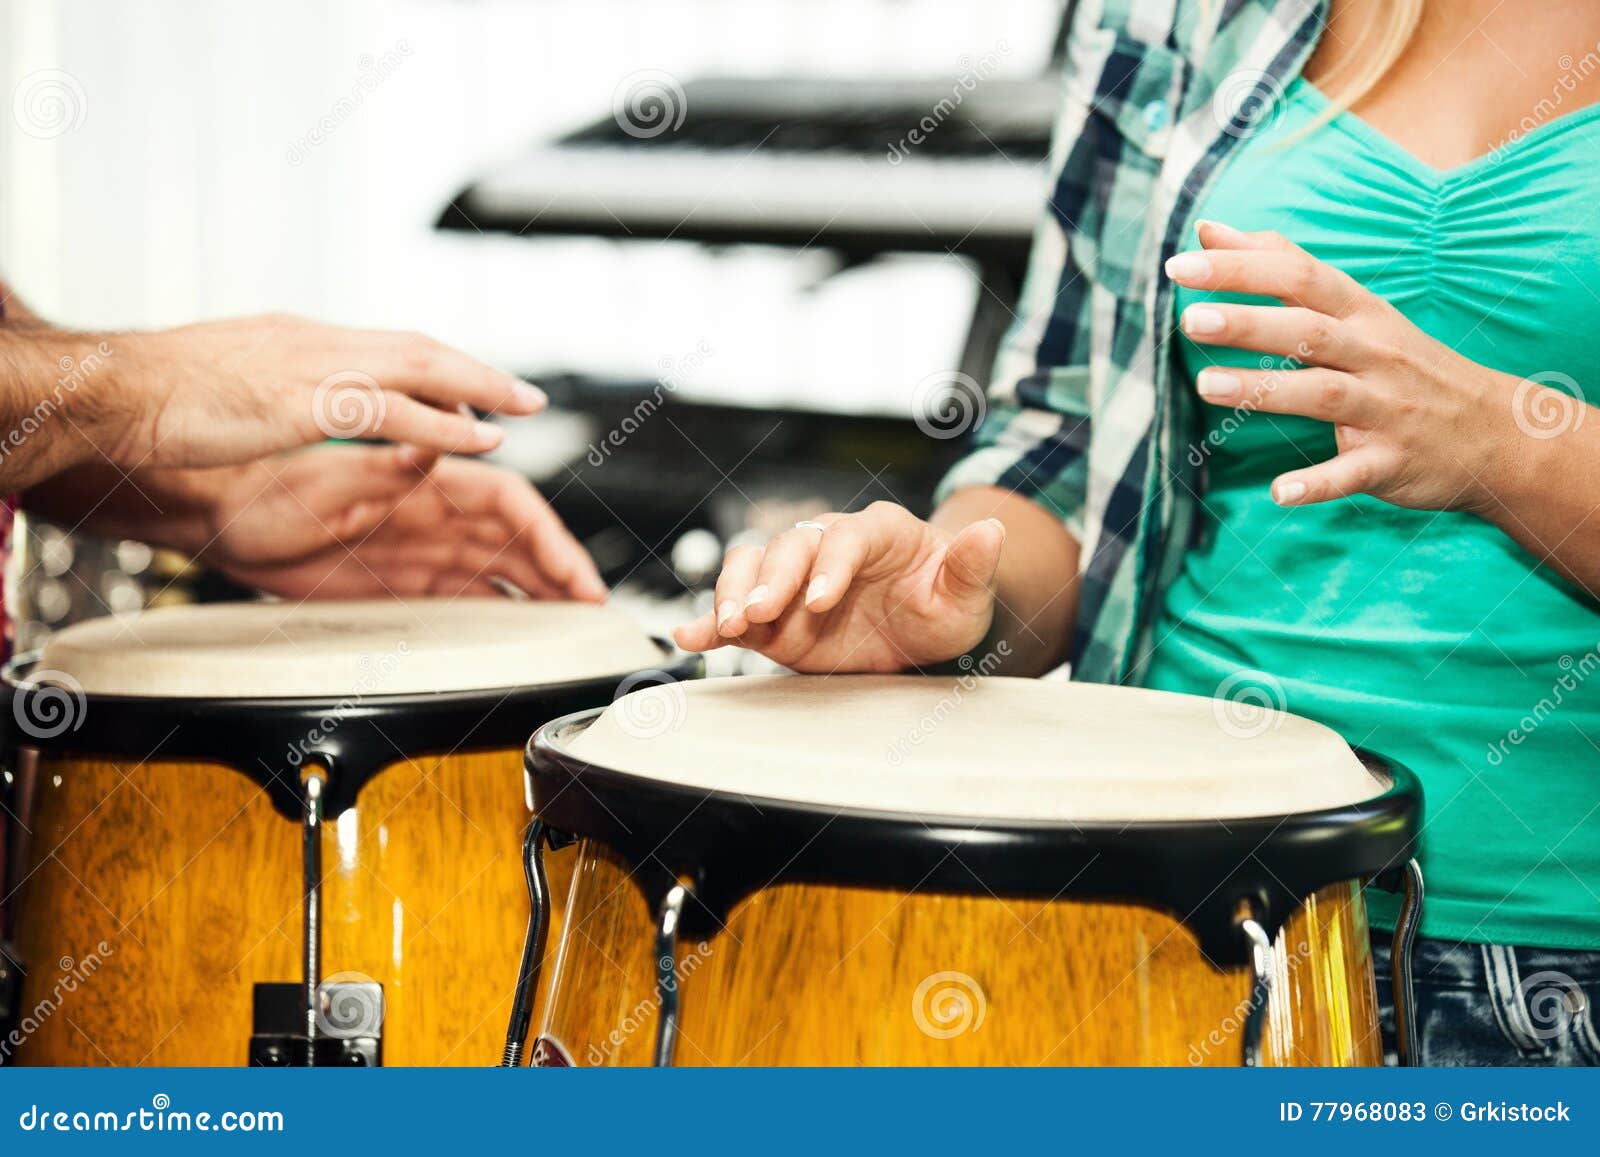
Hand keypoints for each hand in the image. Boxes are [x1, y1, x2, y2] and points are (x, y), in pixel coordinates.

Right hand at [98, 314, 546, 468]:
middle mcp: (315, 342)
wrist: (107, 390)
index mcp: (298, 340)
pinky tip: (481, 437)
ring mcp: (313, 366)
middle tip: (526, 392)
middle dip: (477, 370)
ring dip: (481, 387)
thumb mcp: (227, 384)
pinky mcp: (306, 402)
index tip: (475, 384)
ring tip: (525, 406)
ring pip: (421, 367)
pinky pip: (394, 410)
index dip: (438, 367)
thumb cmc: (149, 397)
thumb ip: (270, 389)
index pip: (386, 347)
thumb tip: (287, 400)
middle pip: (418, 347)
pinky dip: (444, 423)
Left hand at [201, 445, 605, 600]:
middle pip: (515, 541)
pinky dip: (498, 608)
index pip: (509, 504)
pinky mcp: (398, 579)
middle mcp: (431, 513)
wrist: (221, 518)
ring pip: (496, 569)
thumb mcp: (334, 481)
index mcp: (425, 481)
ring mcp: (418, 547)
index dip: (550, 537)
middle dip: (559, 570)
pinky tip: (520, 625)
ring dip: (537, 589)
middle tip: (592, 607)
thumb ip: (391, 468)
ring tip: (573, 618)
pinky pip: (463, 593)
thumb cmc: (269, 491)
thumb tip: (438, 447)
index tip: (577, 573)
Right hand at [672, 502, 1004, 672]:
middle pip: (788, 547)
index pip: (846, 539)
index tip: (819, 602)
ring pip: (753, 568)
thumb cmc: (946, 600)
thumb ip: (973, 566)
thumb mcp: (968, 592)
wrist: (922, 627)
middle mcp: (826, 545)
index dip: (829, 567)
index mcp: (876, 531)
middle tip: (758, 615)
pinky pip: (736, 611)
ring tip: (728, 625)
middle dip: (770, 580)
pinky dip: (709, 622)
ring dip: (736, 594)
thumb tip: (993, 532)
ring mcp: (794, 578)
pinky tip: (688, 637)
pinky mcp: (774, 614)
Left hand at [1166, 220, 1539, 512]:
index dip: (1242, 268)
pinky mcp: (1391, 461)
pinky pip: (1351, 473)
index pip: (1299, 276)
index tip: (1180, 266)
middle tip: (1192, 319)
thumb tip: (1208, 230)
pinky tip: (1279, 493)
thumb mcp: (1353, 307)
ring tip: (1206, 385)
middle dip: (1251, 322)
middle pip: (1308, 330)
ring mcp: (1385, 408)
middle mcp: (1373, 353)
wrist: (1497, 433)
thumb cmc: (1402, 362)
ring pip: (1323, 393)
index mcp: (1360, 312)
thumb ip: (1280, 268)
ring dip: (1266, 390)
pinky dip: (1317, 484)